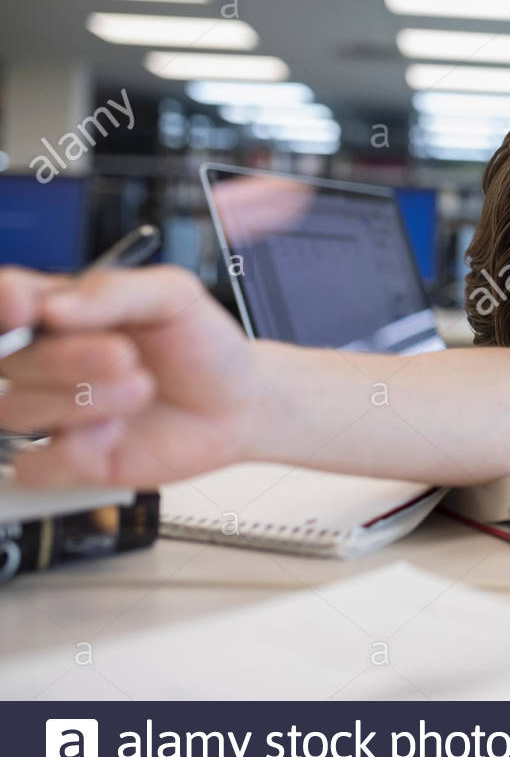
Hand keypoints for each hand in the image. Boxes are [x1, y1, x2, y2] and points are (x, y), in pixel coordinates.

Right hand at [0, 264, 261, 487]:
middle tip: (124, 356)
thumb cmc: (203, 345)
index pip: (5, 301)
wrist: (239, 402)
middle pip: (9, 361)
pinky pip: (34, 466)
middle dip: (65, 359)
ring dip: (77, 401)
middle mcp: (49, 360)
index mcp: (61, 310)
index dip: (3, 304)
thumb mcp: (174, 296)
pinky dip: (71, 452)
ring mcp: (57, 411)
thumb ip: (113, 290)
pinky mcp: (73, 459)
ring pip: (13, 410)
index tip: (26, 308)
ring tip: (140, 389)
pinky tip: (114, 435)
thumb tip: (53, 306)